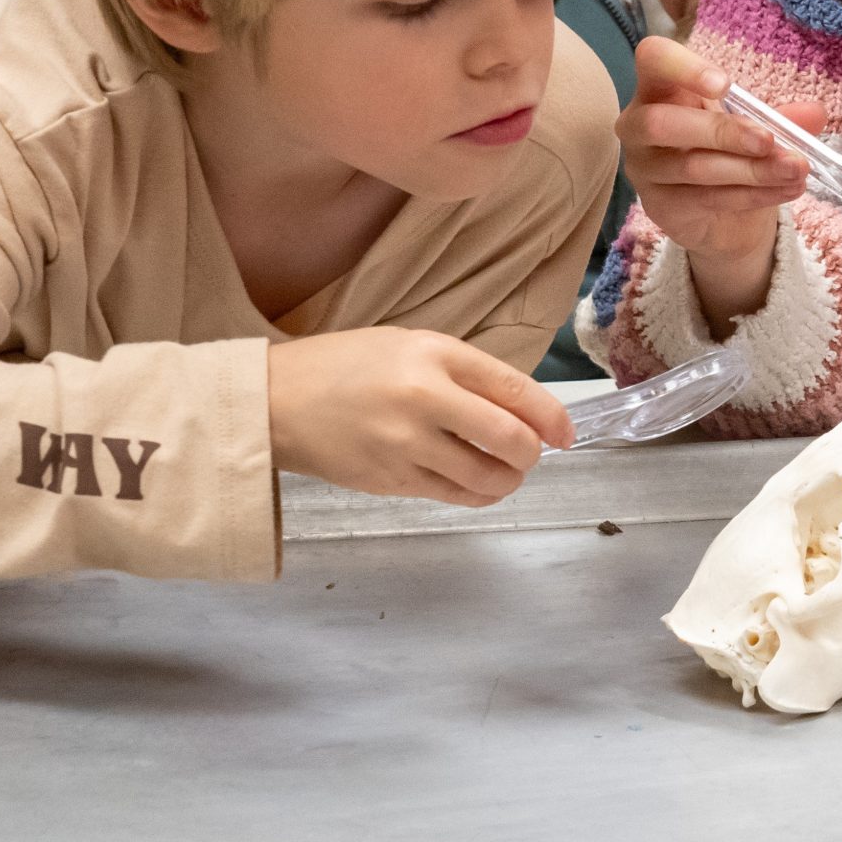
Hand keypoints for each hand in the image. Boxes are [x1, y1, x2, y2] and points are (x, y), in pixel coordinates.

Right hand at [268, 327, 574, 507]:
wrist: (276, 401)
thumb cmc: (346, 365)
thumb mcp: (409, 345)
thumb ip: (464, 373)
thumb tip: (524, 410)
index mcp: (433, 354)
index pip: (514, 389)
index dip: (551, 417)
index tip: (565, 433)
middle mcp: (424, 398)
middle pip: (511, 439)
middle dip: (532, 453)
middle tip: (530, 453)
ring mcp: (406, 445)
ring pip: (487, 477)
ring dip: (508, 479)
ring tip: (504, 471)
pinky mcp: (391, 481)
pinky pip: (454, 496)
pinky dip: (477, 494)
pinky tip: (477, 484)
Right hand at [616, 36, 823, 333]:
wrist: (718, 212)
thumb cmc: (727, 148)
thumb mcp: (755, 125)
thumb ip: (780, 117)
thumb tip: (815, 112)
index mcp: (661, 86)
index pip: (652, 58)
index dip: (683, 68)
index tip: (726, 86)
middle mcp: (639, 124)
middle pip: (662, 123)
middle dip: (722, 132)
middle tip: (768, 140)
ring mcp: (644, 169)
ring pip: (692, 167)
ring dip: (751, 169)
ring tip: (795, 168)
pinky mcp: (659, 206)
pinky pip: (706, 199)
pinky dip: (753, 195)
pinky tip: (786, 189)